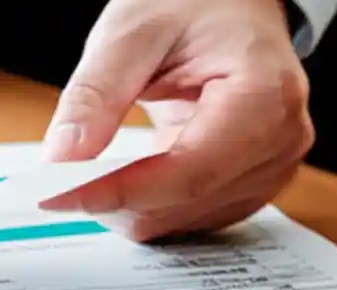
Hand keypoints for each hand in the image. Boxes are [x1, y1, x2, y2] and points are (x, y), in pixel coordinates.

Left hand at [39, 0, 314, 239]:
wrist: (231, 4)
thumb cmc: (194, 6)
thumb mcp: (131, 33)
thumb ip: (95, 96)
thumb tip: (62, 157)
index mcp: (264, 96)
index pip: (186, 172)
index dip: (116, 193)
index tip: (58, 197)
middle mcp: (279, 141)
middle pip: (179, 204)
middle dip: (113, 197)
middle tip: (63, 174)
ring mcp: (269, 168)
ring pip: (178, 221)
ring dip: (128, 203)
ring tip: (103, 161)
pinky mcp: (250, 185)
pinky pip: (186, 218)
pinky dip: (146, 203)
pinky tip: (129, 172)